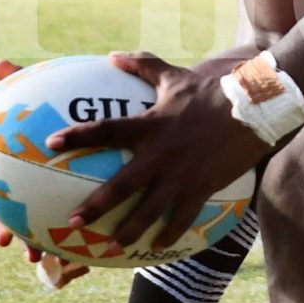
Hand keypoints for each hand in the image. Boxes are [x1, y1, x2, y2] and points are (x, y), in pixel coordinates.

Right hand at [0, 60, 91, 286]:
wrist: (113, 148)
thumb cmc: (72, 119)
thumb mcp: (56, 100)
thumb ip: (27, 84)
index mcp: (20, 167)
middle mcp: (29, 192)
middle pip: (10, 214)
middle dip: (4, 227)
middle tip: (3, 239)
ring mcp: (51, 211)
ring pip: (39, 236)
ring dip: (37, 249)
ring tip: (40, 258)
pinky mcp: (78, 227)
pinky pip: (73, 250)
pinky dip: (74, 261)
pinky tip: (80, 266)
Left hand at [44, 51, 268, 254]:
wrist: (252, 109)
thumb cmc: (212, 92)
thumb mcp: (174, 77)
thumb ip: (143, 65)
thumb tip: (113, 55)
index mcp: (149, 126)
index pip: (105, 130)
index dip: (77, 136)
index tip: (51, 144)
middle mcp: (160, 154)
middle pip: (121, 186)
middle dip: (95, 206)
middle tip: (73, 223)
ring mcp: (181, 175)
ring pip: (149, 210)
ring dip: (129, 229)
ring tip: (113, 244)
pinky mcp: (201, 187)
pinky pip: (182, 217)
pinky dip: (169, 233)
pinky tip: (157, 246)